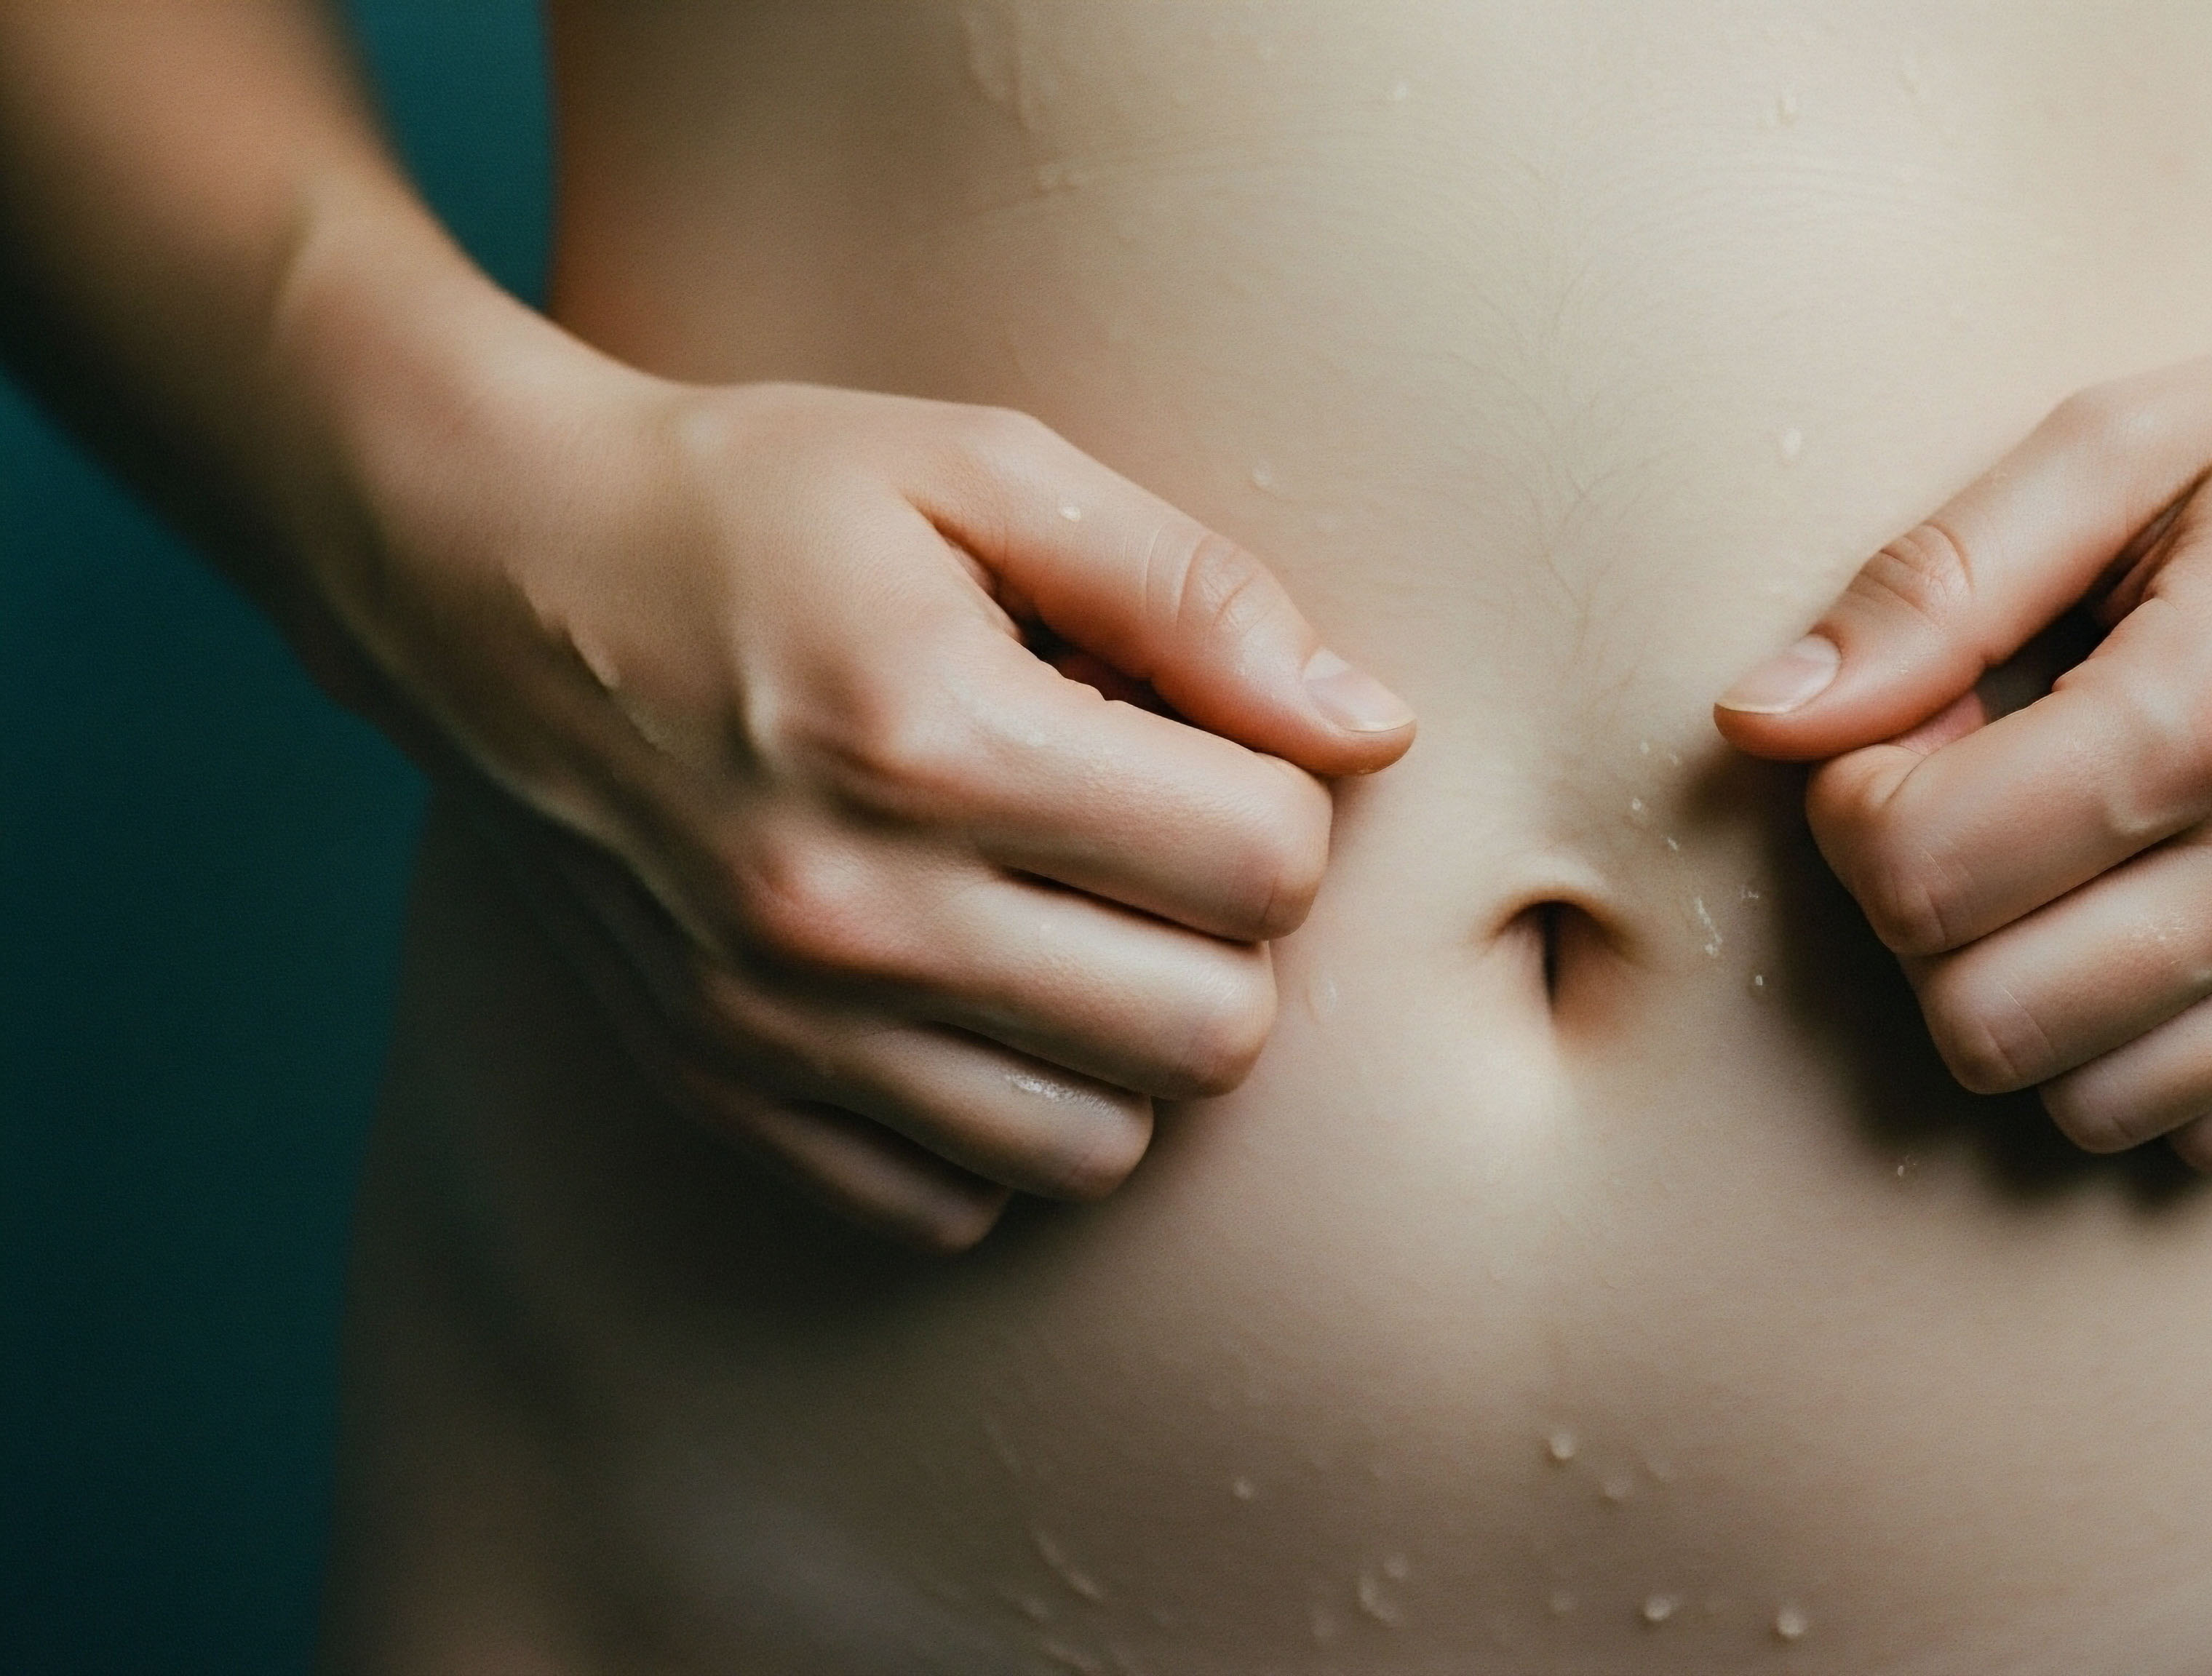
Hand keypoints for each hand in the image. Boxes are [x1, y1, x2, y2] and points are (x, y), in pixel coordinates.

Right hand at [326, 365, 1413, 1246]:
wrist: (481, 569)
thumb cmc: (754, 498)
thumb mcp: (982, 468)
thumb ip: (1197, 594)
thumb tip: (1373, 730)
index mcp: (937, 738)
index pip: (1266, 864)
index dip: (1279, 797)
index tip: (1197, 743)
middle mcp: (857, 910)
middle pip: (1213, 1030)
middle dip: (1226, 933)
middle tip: (1147, 839)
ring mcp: (781, 1024)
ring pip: (1101, 1147)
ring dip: (1129, 1044)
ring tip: (1067, 922)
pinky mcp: (723, 1087)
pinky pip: (952, 1203)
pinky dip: (998, 1125)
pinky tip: (971, 999)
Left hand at [1717, 279, 2211, 1166]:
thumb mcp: (2120, 442)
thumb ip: (1926, 586)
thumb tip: (1759, 720)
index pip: (1924, 876)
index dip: (1857, 805)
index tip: (1912, 723)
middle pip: (1980, 1017)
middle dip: (1923, 912)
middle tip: (1972, 787)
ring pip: (2079, 1100)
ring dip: (2018, 988)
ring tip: (2065, 845)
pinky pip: (2200, 1125)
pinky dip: (2129, 1047)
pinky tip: (2149, 906)